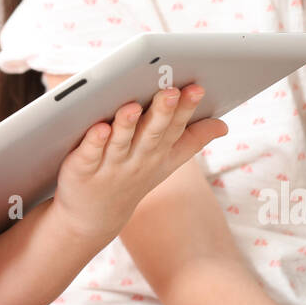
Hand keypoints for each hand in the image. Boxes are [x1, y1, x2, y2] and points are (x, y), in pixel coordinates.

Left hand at [50, 84, 228, 241]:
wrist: (94, 216)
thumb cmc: (133, 176)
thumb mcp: (167, 161)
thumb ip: (193, 140)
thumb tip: (223, 125)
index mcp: (159, 152)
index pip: (176, 127)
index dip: (187, 108)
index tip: (196, 88)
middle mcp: (138, 158)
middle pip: (152, 133)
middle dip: (163, 112)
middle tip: (171, 91)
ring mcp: (110, 165)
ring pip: (121, 141)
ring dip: (128, 124)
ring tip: (133, 106)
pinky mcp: (82, 169)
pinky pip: (90, 154)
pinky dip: (94, 142)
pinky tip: (98, 127)